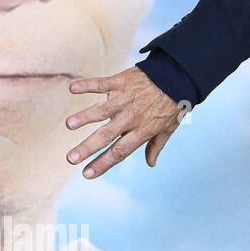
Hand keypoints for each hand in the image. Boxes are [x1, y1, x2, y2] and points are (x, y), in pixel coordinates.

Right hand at [65, 67, 188, 178]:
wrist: (179, 76)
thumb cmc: (173, 104)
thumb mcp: (170, 127)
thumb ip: (157, 145)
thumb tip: (151, 163)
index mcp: (143, 130)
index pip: (120, 151)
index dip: (103, 163)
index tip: (87, 174)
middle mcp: (132, 116)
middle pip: (107, 135)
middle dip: (88, 147)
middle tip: (70, 158)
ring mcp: (125, 99)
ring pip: (102, 110)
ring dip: (85, 116)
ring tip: (70, 124)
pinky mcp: (120, 82)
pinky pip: (101, 84)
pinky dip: (87, 85)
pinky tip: (72, 88)